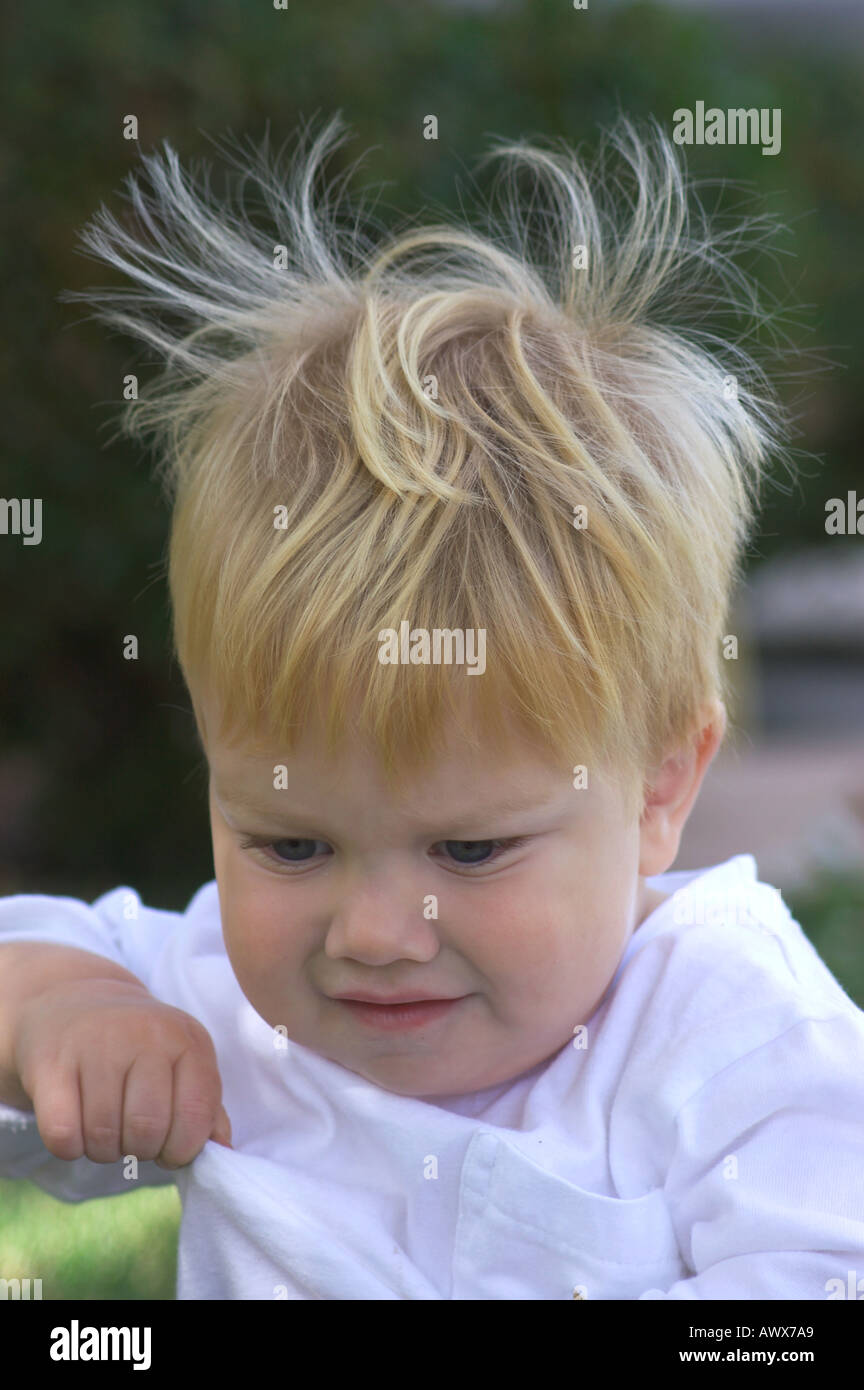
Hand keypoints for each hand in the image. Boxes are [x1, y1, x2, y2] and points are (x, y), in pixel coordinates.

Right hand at [12, 977, 231, 1168]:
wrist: (71, 1005)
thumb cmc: (136, 1047)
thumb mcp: (181, 1062)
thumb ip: (206, 1106)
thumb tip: (223, 1150)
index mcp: (186, 1038)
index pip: (196, 1114)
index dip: (183, 1149)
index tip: (170, 1147)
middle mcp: (144, 1034)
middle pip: (147, 1130)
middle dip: (141, 1151)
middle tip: (133, 1136)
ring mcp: (95, 1045)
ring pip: (103, 1138)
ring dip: (104, 1150)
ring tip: (106, 1127)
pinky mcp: (50, 1063)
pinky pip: (62, 1135)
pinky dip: (70, 1147)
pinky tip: (75, 1125)